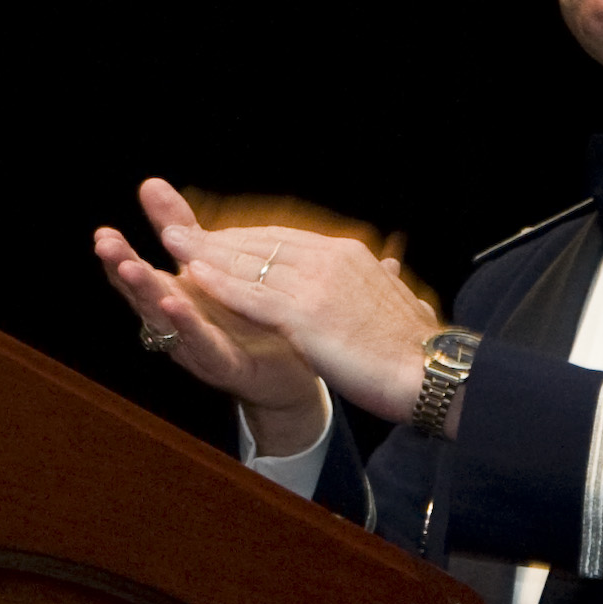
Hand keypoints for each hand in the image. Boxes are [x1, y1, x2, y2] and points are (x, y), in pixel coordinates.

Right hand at [94, 180, 327, 453]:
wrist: (288, 371)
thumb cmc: (240, 317)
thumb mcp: (207, 267)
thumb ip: (178, 230)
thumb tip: (149, 183)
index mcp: (172, 298)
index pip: (137, 276)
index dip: (118, 256)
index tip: (102, 234)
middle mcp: (178, 326)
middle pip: (145, 296)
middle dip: (124, 270)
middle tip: (106, 246)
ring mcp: (198, 348)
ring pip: (166, 322)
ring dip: (147, 295)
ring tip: (132, 268)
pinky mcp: (227, 365)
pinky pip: (205, 346)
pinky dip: (188, 327)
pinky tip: (175, 304)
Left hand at [158, 213, 443, 425]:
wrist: (430, 370)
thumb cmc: (414, 346)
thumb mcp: (397, 300)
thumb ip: (384, 279)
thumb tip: (391, 265)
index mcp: (347, 256)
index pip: (284, 240)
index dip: (245, 240)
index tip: (215, 240)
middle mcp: (329, 260)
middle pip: (261, 244)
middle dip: (217, 239)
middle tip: (179, 233)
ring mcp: (315, 285)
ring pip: (249, 264)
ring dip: (206, 253)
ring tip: (172, 243)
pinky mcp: (305, 315)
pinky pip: (253, 296)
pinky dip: (220, 284)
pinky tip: (193, 277)